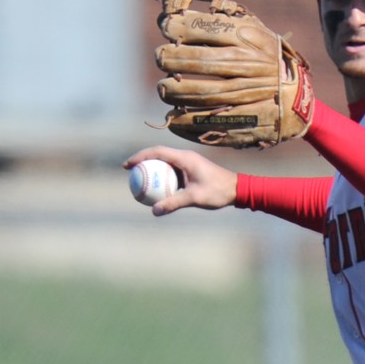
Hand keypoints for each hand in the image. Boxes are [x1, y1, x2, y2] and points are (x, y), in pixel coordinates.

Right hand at [123, 146, 237, 215]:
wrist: (236, 188)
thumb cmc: (217, 191)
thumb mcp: (194, 198)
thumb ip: (174, 203)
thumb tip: (154, 211)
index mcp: (185, 157)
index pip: (157, 152)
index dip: (140, 156)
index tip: (128, 165)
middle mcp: (186, 156)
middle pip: (158, 154)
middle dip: (142, 161)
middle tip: (129, 172)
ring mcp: (189, 162)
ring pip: (165, 162)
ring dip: (152, 168)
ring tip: (139, 179)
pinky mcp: (192, 169)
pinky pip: (172, 170)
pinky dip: (162, 176)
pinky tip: (156, 188)